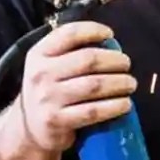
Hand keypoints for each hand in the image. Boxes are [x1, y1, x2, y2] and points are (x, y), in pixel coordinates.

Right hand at [15, 21, 136, 151]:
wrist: (29, 129)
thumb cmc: (50, 91)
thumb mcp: (49, 66)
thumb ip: (71, 52)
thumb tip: (110, 44)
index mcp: (39, 54)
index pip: (69, 34)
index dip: (93, 30)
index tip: (110, 34)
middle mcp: (41, 74)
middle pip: (88, 60)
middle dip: (115, 60)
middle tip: (127, 64)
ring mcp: (47, 98)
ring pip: (94, 85)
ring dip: (120, 83)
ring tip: (130, 83)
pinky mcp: (57, 121)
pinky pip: (93, 111)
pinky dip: (115, 106)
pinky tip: (125, 104)